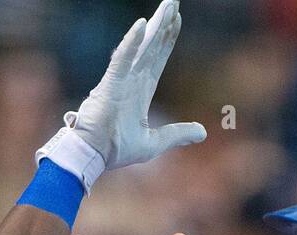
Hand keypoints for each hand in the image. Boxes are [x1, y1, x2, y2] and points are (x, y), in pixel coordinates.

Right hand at [66, 1, 205, 172]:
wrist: (93, 157)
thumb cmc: (116, 150)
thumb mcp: (154, 143)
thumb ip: (177, 134)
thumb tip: (202, 133)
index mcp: (140, 92)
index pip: (157, 59)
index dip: (167, 40)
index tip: (177, 20)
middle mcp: (131, 81)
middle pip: (151, 47)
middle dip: (163, 24)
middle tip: (173, 1)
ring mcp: (120, 81)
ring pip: (141, 47)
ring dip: (154, 26)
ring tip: (167, 6)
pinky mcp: (109, 85)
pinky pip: (121, 59)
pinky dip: (130, 43)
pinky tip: (141, 25)